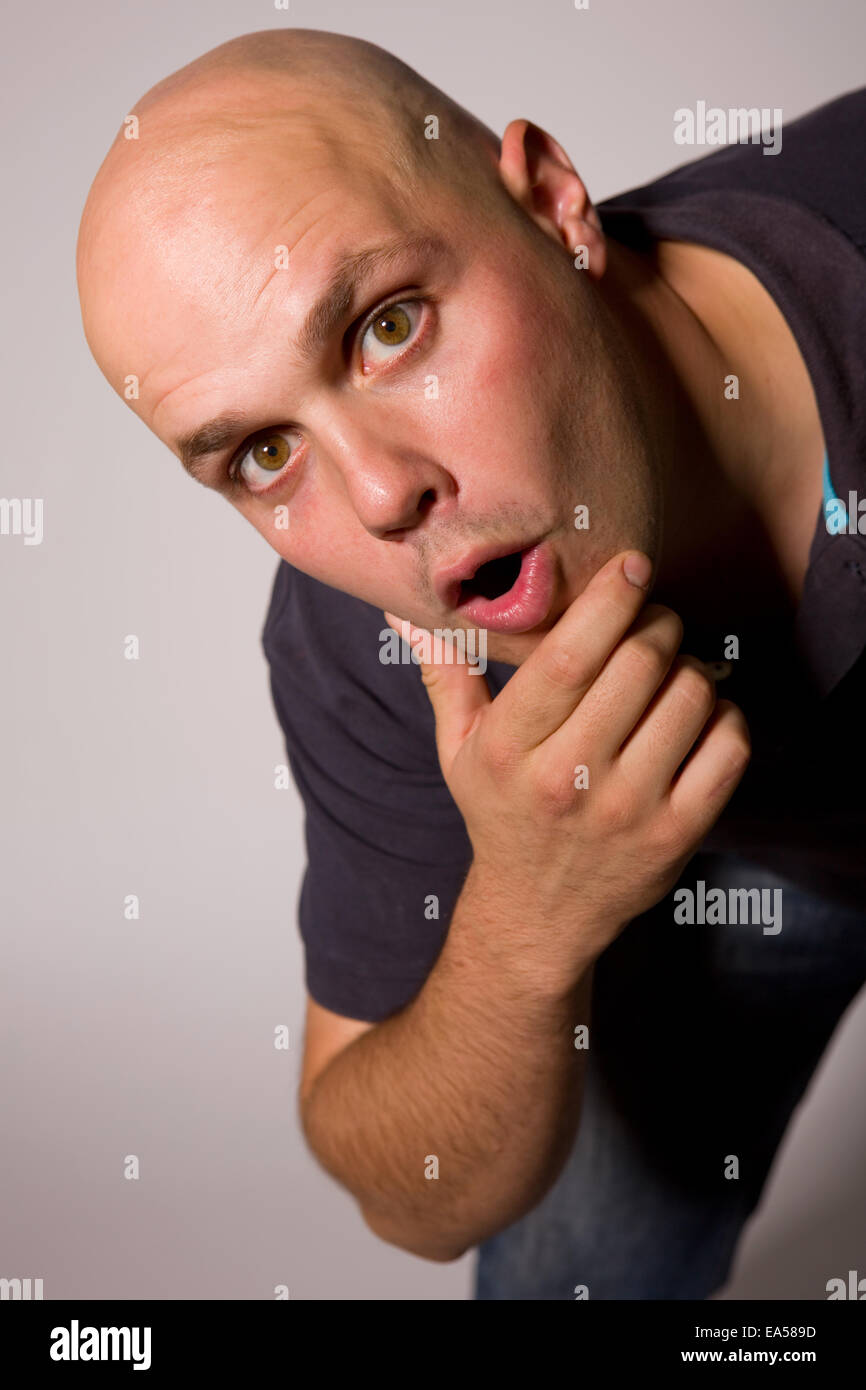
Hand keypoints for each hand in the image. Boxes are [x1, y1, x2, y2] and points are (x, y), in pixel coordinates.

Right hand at [385, 550, 749, 976]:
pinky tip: (697, 717)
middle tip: (653, 623)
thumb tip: (404, 612)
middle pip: (640, 663)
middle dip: (658, 623)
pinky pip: (728, 744)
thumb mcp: (459, 749)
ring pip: (690, 695)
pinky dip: (725, 714)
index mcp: (511, 747)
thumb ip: (445, 674)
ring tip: (671, 672)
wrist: (539, 914)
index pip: (571, 654)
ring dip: (692, 667)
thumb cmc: (501, 814)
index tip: (631, 566)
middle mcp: (569, 778)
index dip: (610, 598)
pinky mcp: (678, 833)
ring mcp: (629, 809)